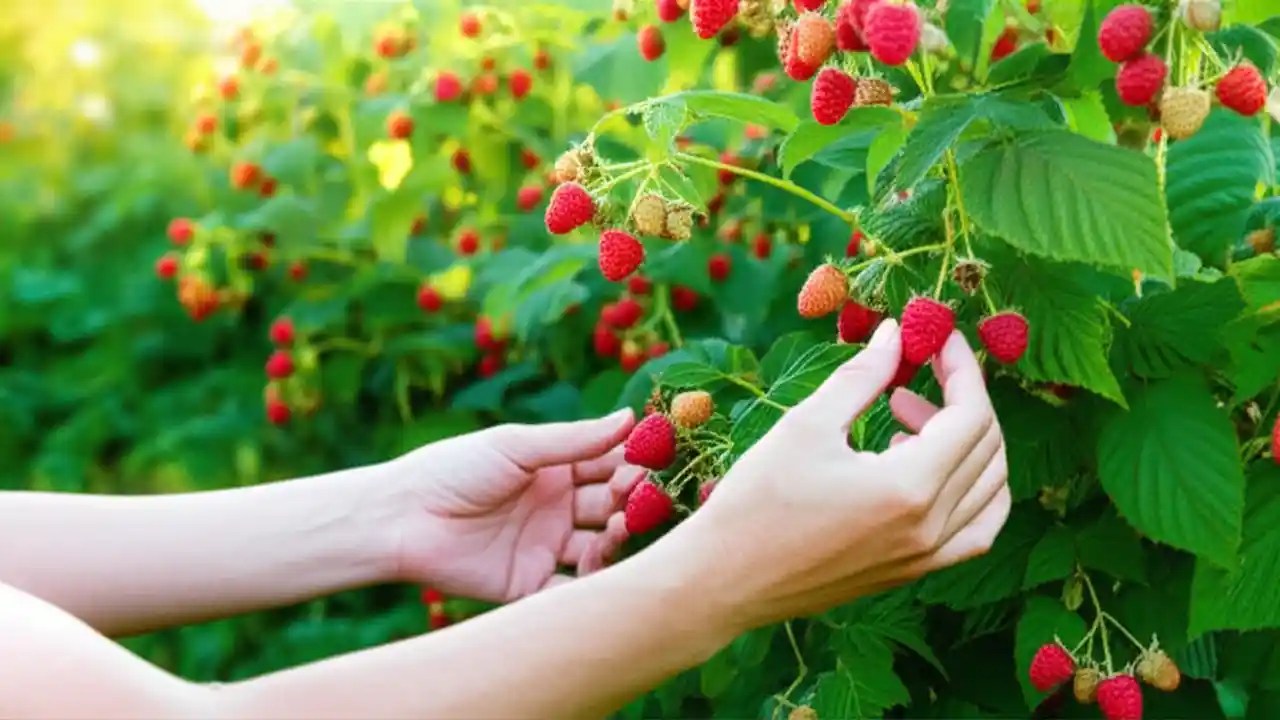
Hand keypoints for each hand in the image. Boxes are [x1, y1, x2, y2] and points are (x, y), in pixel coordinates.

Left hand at [387, 410, 642, 602]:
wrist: (402, 517)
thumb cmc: (453, 469)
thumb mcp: (516, 446)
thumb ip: (574, 440)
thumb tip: (631, 419)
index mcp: (554, 470)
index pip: (608, 464)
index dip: (633, 463)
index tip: (655, 460)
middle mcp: (557, 509)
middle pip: (609, 506)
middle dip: (629, 501)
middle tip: (638, 497)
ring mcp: (546, 548)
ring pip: (599, 549)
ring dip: (614, 539)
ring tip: (614, 529)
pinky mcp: (529, 587)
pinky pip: (570, 592)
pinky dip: (591, 587)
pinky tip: (601, 571)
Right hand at [673, 319, 1009, 629]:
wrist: (725, 579)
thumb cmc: (757, 500)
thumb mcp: (807, 426)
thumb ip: (862, 376)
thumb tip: (896, 332)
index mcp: (908, 488)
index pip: (971, 415)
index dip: (963, 368)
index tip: (939, 338)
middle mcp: (931, 527)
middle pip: (986, 446)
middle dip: (962, 395)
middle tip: (916, 368)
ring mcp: (926, 556)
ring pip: (990, 487)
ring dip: (967, 440)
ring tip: (908, 416)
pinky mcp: (913, 571)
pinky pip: (976, 530)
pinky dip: (974, 490)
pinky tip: (929, 467)